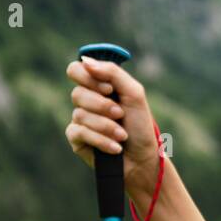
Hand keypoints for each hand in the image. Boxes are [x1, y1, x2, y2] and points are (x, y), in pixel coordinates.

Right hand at [64, 56, 159, 195]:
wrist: (144, 159)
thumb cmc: (140, 127)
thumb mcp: (134, 94)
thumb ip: (112, 72)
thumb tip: (85, 61)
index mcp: (98, 86)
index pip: (76, 70)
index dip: (89, 78)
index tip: (109, 89)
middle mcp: (86, 101)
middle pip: (77, 93)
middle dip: (102, 106)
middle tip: (120, 115)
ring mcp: (80, 120)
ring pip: (80, 115)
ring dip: (107, 126)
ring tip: (122, 135)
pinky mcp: (76, 139)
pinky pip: (79, 132)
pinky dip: (101, 140)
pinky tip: (115, 148)